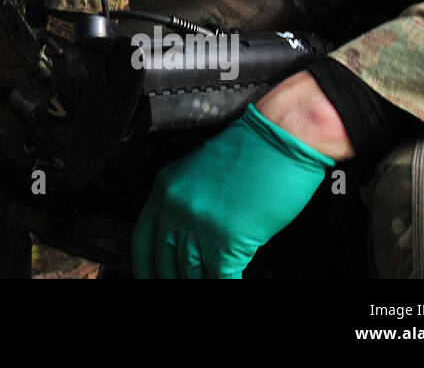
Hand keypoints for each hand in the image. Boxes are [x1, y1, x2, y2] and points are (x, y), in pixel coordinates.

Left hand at [131, 105, 333, 278]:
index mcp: (166, 187)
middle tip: (179, 283)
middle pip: (164, 260)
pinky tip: (230, 284)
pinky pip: (219, 278)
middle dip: (173, 278)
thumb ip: (190, 202)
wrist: (280, 137)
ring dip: (199, 282)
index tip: (149, 277)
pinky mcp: (227, 239)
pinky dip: (225, 285)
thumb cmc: (252, 150)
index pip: (142, 239)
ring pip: (189, 273)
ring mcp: (199, 224)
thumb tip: (188, 233)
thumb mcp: (203, 171)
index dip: (146, 267)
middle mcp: (176, 206)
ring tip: (207, 284)